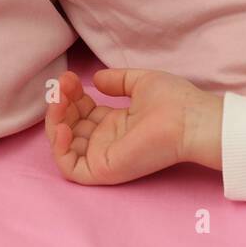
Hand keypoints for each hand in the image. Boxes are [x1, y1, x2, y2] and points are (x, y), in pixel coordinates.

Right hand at [44, 68, 223, 185]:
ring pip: (65, 145)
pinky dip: (59, 149)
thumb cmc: (174, 101)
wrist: (190, 119)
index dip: (71, 95)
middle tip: (64, 84)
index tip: (70, 77)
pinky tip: (64, 126)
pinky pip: (70, 168)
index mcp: (116, 123)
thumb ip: (117, 81)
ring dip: (55, 121)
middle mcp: (107, 140)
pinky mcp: (104, 169)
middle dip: (61, 103)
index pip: (81, 112)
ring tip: (60, 101)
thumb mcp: (140, 83)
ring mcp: (104, 155)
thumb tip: (95, 80)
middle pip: (70, 126)